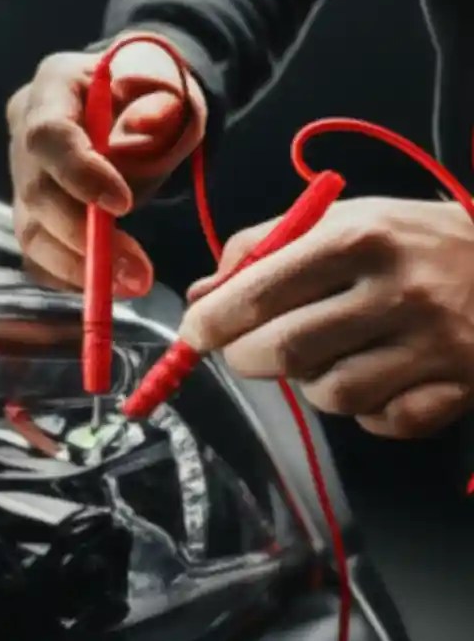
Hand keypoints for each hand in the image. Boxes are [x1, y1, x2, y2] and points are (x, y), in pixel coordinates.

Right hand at [7, 31, 207, 296]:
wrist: (140, 106)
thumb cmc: (153, 93)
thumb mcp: (166, 87)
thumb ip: (157, 107)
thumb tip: (143, 129)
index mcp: (52, 86)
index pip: (47, 135)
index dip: (77, 174)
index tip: (122, 206)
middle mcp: (24, 132)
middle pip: (35, 193)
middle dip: (82, 238)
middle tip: (136, 273)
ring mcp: (22, 176)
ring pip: (32, 232)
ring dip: (78, 267)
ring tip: (132, 284)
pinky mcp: (32, 213)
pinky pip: (38, 255)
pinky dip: (71, 277)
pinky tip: (109, 285)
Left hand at [182, 197, 473, 438]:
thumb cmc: (411, 240)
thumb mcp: (343, 219)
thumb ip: (265, 248)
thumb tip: (202, 295)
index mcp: (359, 238)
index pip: (260, 292)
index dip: (212, 322)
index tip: (194, 333)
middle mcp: (399, 291)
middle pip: (287, 351)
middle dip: (248, 358)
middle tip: (245, 351)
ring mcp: (435, 344)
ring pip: (332, 394)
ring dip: (311, 384)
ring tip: (326, 355)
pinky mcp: (462, 386)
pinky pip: (384, 420)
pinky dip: (367, 410)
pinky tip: (378, 376)